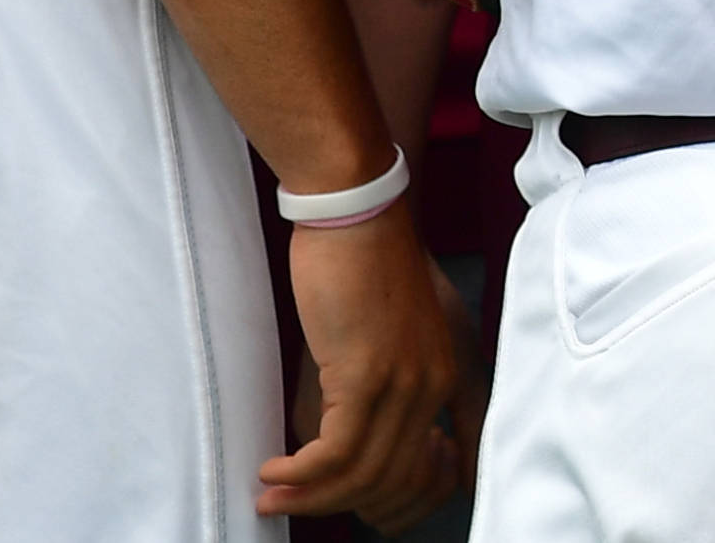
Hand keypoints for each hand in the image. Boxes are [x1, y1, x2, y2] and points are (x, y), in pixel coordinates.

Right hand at [264, 205, 463, 521]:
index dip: (383, 501)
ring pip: (362, 475)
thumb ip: (375, 386)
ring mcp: (402, 384)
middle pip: (391, 482)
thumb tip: (342, 437)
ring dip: (310, 497)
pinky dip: (300, 475)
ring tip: (271, 497)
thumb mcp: (382, 331)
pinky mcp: (365, 376)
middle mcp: (431, 386)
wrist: (355, 208)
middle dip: (336, 505)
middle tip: (286, 506)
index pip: (425, 471)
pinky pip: (335, 454)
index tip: (338, 500)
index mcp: (443, 376)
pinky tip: (273, 470)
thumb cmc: (359, 260)